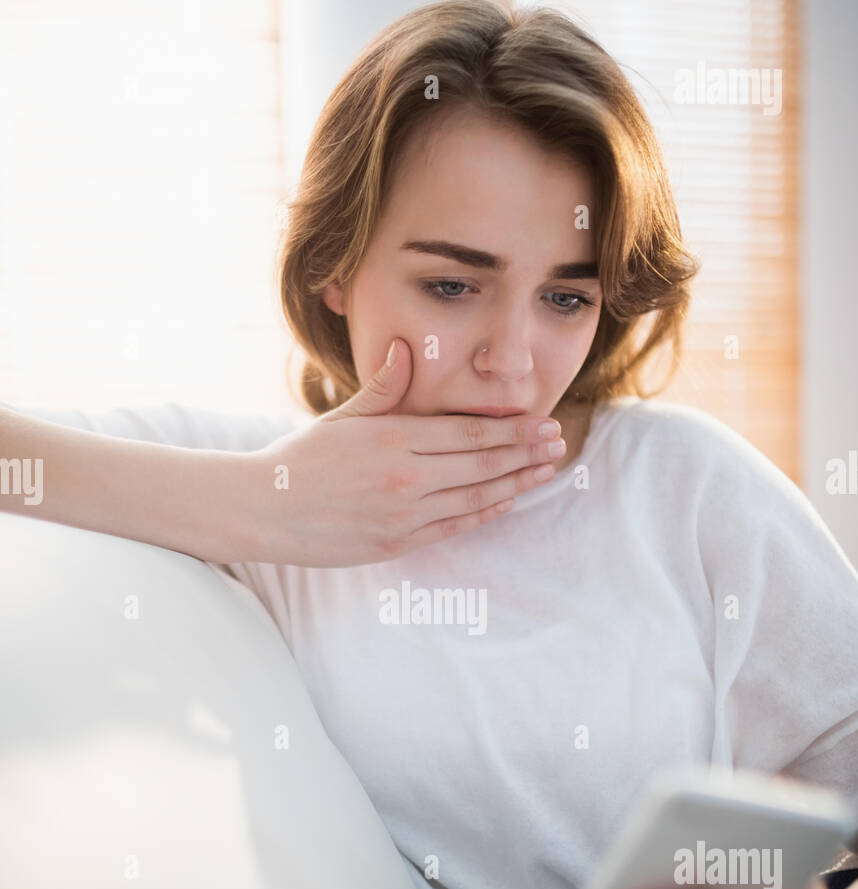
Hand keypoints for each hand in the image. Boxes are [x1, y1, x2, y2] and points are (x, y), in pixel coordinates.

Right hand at [241, 337, 563, 565]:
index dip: (513, 428)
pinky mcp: (398, 542)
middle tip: (559, 443)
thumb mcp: (343, 416)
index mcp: (394, 438)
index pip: (470, 431)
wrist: (267, 511)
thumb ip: (384, 387)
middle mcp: (406, 476)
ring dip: (517, 482)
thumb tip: (406, 346)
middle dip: (526, 452)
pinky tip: (508, 499)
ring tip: (547, 470)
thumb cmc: (303, 460)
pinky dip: (485, 512)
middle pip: (483, 462)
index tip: (543, 421)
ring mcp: (404, 513)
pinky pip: (454, 526)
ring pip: (476, 496)